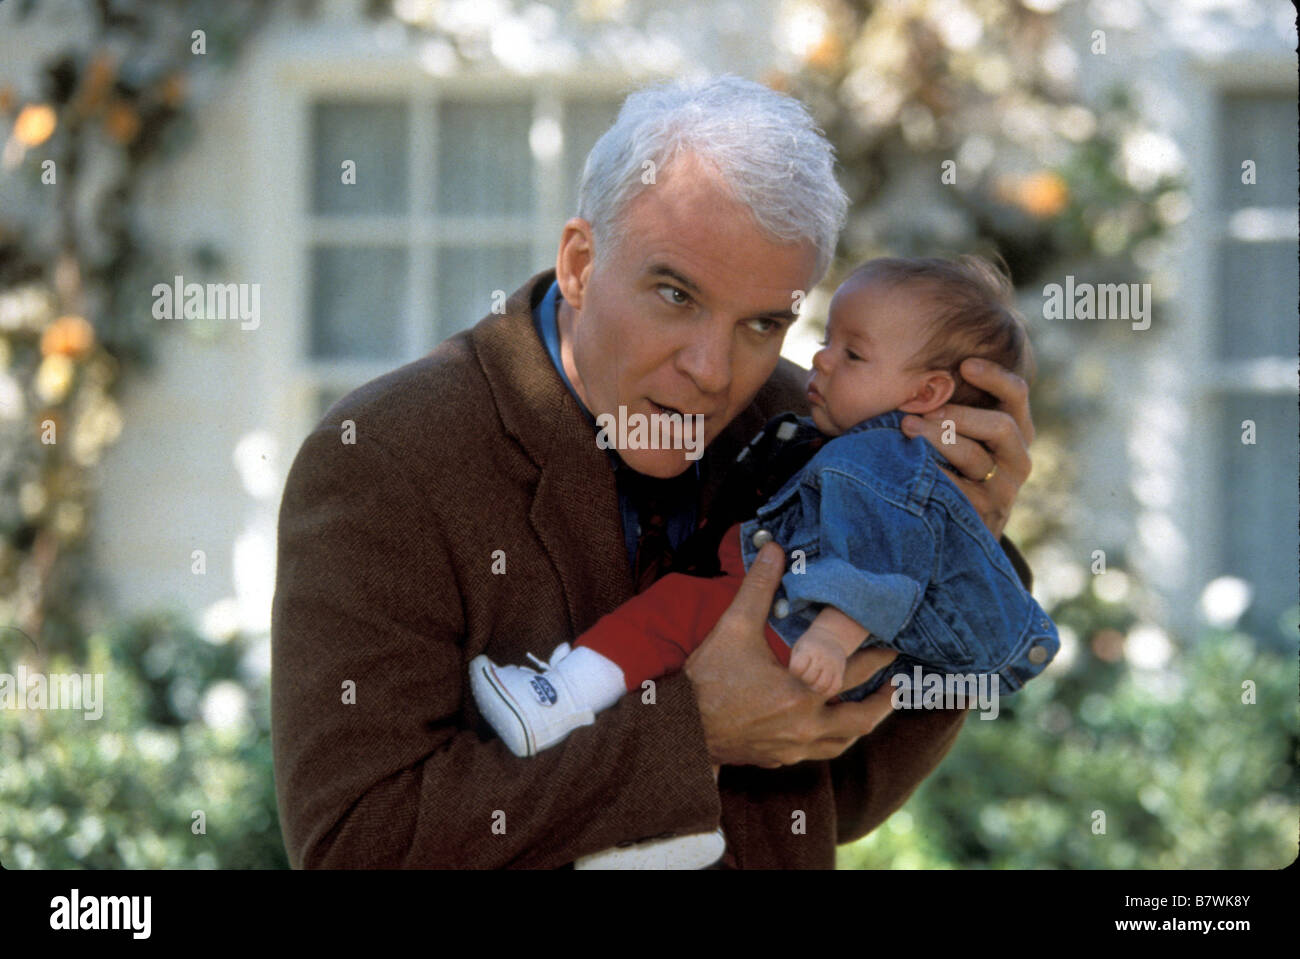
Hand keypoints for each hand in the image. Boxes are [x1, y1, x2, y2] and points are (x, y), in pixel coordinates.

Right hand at [684, 541, 899, 767]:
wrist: (677, 729)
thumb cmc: (706, 680)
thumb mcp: (734, 627)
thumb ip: (759, 588)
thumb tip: (775, 549)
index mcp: (801, 691)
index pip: (852, 671)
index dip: (877, 656)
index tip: (894, 644)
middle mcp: (804, 725)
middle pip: (861, 716)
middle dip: (883, 696)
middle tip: (898, 678)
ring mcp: (793, 747)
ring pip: (843, 741)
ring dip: (863, 723)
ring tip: (877, 706)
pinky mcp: (778, 759)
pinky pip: (818, 753)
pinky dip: (832, 740)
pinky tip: (831, 728)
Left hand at [789, 630, 846, 697]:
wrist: (832, 637)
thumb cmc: (809, 646)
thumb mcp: (799, 648)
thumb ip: (796, 663)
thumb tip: (794, 683)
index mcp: (808, 649)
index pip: (797, 668)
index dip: (794, 672)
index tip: (797, 668)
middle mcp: (821, 657)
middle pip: (809, 678)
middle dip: (804, 680)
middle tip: (806, 675)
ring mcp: (832, 664)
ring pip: (822, 685)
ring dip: (815, 688)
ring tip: (814, 681)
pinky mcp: (840, 671)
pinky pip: (835, 688)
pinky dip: (827, 691)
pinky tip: (823, 685)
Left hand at [901, 357, 1033, 539]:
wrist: (958, 529)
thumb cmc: (952, 466)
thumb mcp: (961, 435)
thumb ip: (953, 406)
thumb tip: (922, 370)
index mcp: (1016, 431)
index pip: (1016, 395)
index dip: (995, 376)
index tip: (965, 364)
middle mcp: (1018, 458)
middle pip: (1000, 425)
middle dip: (956, 414)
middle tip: (917, 410)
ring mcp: (1006, 489)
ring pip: (975, 456)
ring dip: (937, 439)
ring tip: (905, 428)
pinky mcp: (987, 514)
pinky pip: (959, 490)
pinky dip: (933, 474)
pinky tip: (910, 466)